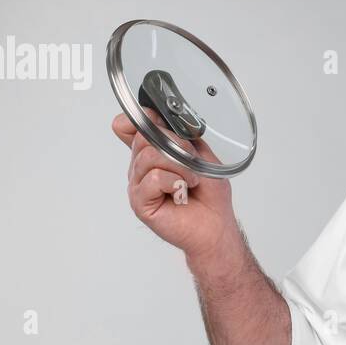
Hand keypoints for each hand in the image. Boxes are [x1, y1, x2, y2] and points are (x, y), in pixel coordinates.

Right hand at [112, 107, 237, 260]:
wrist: (216, 224)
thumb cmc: (209, 194)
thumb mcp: (201, 155)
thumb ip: (181, 136)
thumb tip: (161, 122)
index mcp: (152, 154)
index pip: (129, 127)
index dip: (140, 120)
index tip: (157, 122)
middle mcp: (141, 168)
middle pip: (143, 138)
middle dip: (174, 145)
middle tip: (192, 163)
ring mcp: (138, 185)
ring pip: (148, 157)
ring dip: (178, 167)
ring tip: (190, 181)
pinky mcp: (140, 202)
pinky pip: (152, 179)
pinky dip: (173, 182)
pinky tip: (181, 192)